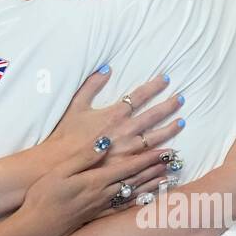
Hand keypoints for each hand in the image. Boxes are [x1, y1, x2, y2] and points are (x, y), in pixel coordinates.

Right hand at [17, 71, 185, 235]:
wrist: (36, 227)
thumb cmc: (43, 196)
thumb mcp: (60, 171)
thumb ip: (84, 156)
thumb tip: (105, 141)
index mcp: (96, 179)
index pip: (130, 166)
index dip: (150, 158)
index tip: (168, 150)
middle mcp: (104, 194)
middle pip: (137, 179)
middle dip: (157, 168)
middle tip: (176, 160)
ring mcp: (102, 207)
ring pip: (135, 193)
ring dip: (154, 184)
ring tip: (171, 178)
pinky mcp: (97, 216)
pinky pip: (125, 208)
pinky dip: (140, 202)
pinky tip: (148, 200)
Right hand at [47, 69, 183, 193]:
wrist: (54, 168)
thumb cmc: (63, 137)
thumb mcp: (74, 106)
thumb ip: (91, 86)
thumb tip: (107, 68)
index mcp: (113, 117)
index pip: (139, 97)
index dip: (154, 86)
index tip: (166, 79)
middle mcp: (124, 134)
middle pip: (153, 118)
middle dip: (168, 106)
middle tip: (180, 98)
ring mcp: (127, 154)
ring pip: (155, 141)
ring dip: (170, 131)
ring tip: (181, 124)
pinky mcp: (126, 168)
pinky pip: (149, 161)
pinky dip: (161, 159)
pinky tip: (169, 158)